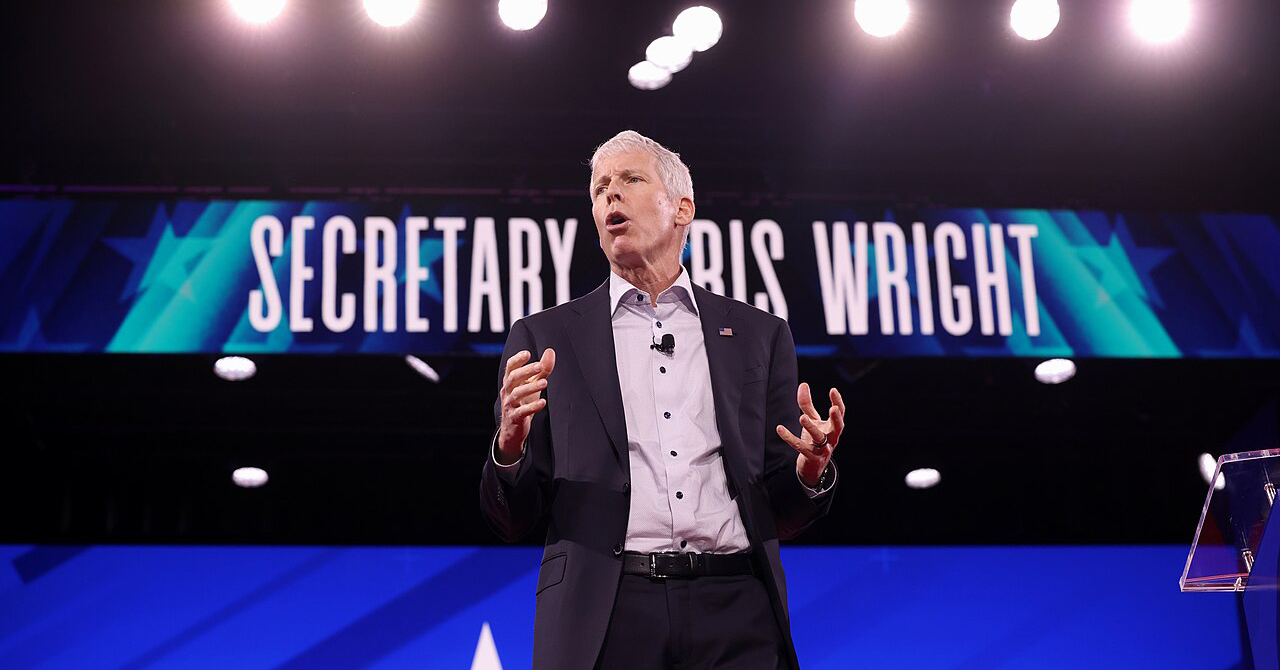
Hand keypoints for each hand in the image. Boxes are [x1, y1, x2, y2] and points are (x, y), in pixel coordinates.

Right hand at [497, 348, 555, 463]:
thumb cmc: (523, 402)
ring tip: (544, 382)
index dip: (517, 360)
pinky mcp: (515, 417)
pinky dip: (532, 407)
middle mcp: (507, 391)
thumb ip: (542, 369)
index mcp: (510, 381)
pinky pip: (522, 411)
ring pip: (516, 394)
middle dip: (525, 371)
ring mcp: (509, 405)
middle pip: (513, 378)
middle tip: (539, 366)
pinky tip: (542, 402)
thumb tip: (550, 351)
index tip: (527, 353)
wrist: (513, 428)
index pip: (510, 367)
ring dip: (531, 387)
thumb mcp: (532, 384)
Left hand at [775, 382, 845, 487]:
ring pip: (818, 438)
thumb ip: (807, 404)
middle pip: (838, 427)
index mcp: (833, 427)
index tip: (833, 390)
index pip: (840, 413)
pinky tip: (780, 429)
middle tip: (833, 409)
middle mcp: (832, 438)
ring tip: (802, 417)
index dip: (838, 402)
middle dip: (836, 418)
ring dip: (811, 428)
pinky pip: (800, 447)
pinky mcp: (811, 457)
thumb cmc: (815, 439)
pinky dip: (790, 438)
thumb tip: (803, 384)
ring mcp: (823, 449)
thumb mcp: (813, 421)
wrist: (813, 466)